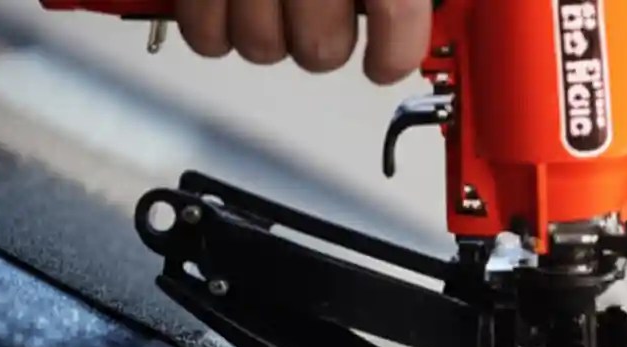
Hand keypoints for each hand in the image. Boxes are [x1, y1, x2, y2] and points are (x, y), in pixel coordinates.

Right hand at [175, 0, 431, 84]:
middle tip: (319, 14)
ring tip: (272, 0)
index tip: (386, 60)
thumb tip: (422, 13)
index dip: (394, 52)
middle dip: (323, 43)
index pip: (397, 18)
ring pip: (262, 48)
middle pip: (321, 50)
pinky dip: (212, 27)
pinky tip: (227, 4)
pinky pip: (204, 33)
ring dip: (269, 35)